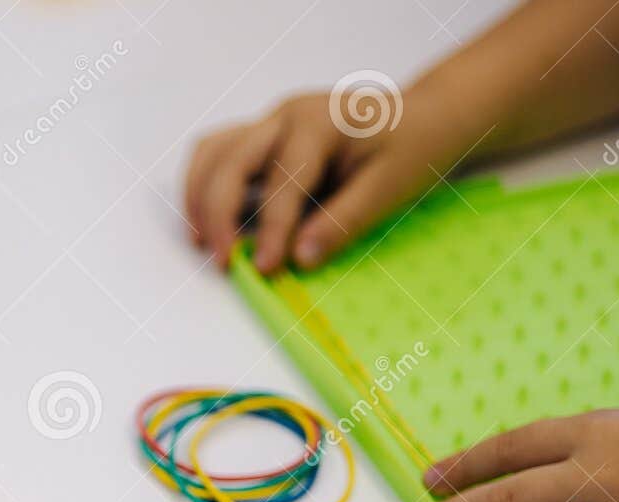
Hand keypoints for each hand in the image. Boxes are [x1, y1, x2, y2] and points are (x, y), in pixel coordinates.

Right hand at [182, 84, 480, 273]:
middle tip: (223, 262)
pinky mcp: (261, 135)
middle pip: (232, 162)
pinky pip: (216, 153)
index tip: (264, 270)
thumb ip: (343, 221)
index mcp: (320, 122)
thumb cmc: (412, 150)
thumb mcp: (391, 187)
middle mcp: (286, 114)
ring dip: (198, 199)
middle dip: (219, 215)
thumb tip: (301, 258)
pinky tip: (205, 220)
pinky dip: (202, 185)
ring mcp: (269, 121)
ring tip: (203, 243)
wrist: (420, 118)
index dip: (272, 229)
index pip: (283, 181)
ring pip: (212, 153)